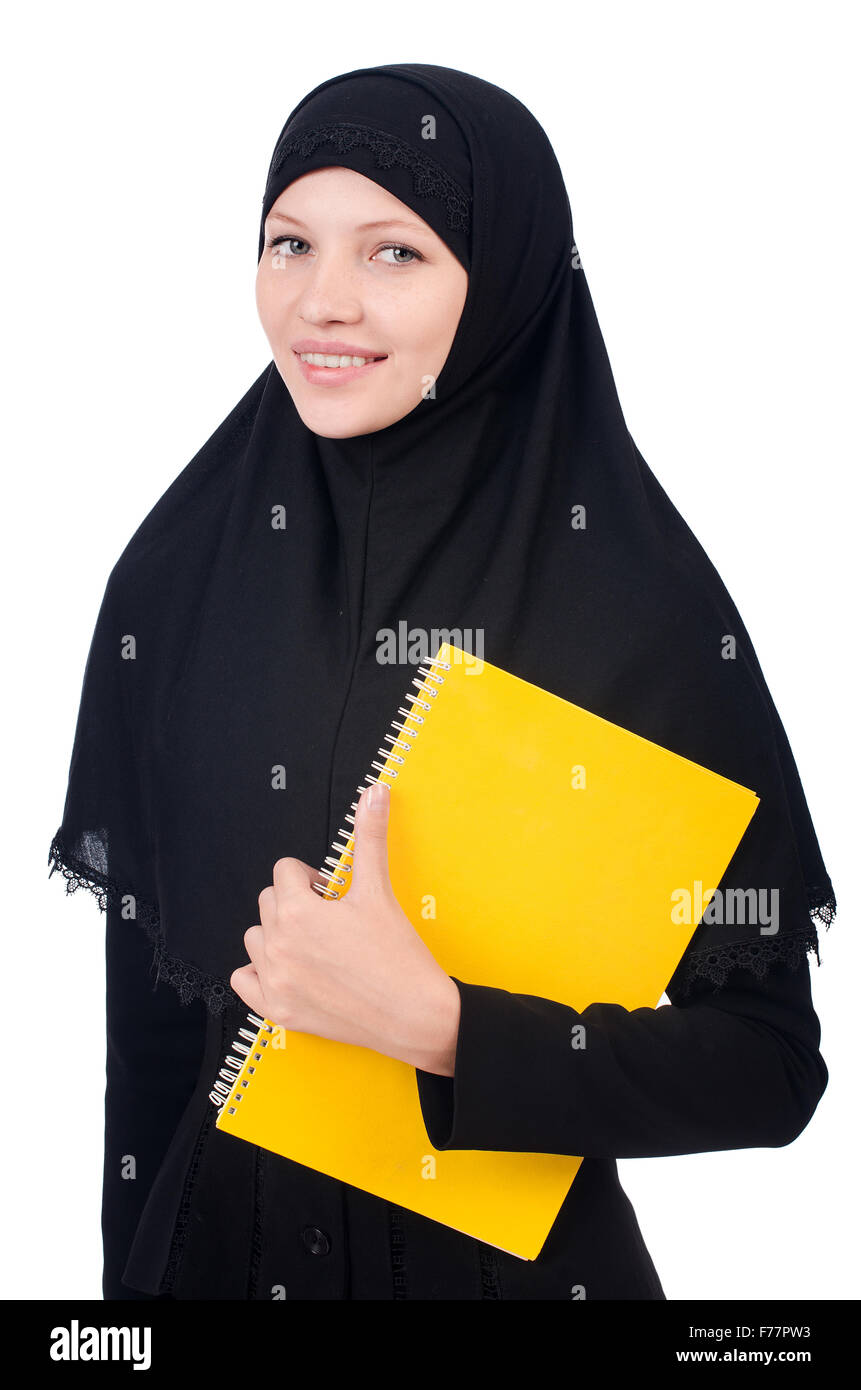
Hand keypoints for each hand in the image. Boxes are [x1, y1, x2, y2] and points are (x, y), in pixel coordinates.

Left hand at [230, 782, 460, 1075]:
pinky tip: (290, 970)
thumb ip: (370, 837)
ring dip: (278, 935)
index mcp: (298, 911)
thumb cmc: (398, 955)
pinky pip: (243, 979)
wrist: (414, 1014)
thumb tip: (375, 791)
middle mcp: (278, 944)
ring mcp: (274, 980)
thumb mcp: (378, 890)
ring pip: (256, 938)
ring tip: (315, 946)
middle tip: (331, 921)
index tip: (333, 895)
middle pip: (268, 902)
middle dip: (295, 904)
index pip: (284, 871)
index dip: (312, 879)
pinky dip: (259, 972)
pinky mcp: (277, 1011)